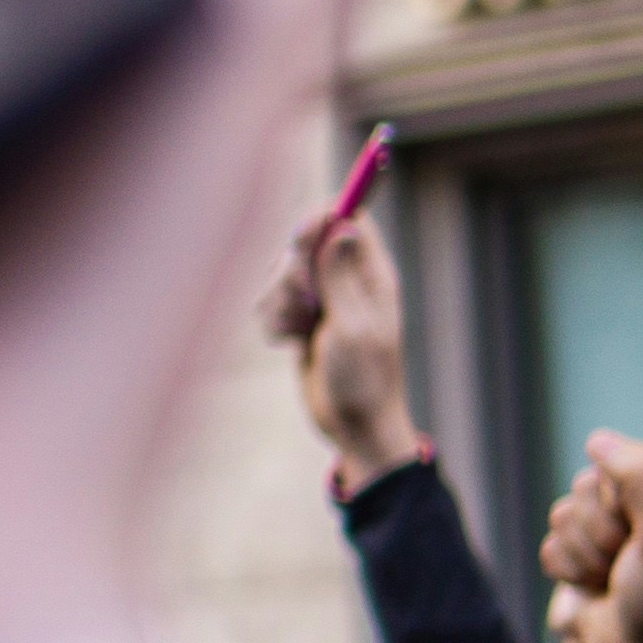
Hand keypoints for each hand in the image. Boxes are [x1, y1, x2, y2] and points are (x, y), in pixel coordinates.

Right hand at [259, 204, 430, 498]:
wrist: (354, 425)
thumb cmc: (364, 379)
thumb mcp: (354, 326)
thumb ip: (341, 275)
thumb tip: (341, 223)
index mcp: (372, 275)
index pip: (347, 217)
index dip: (319, 218)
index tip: (300, 239)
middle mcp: (346, 280)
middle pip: (303, 242)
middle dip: (290, 271)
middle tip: (305, 305)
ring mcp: (322, 299)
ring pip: (279, 273)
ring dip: (278, 302)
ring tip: (297, 332)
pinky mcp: (300, 319)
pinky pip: (269, 302)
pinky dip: (272, 321)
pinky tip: (287, 344)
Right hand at [545, 430, 642, 642]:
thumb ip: (639, 482)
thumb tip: (598, 439)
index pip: (625, 457)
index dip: (621, 494)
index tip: (639, 525)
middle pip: (587, 485)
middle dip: (599, 530)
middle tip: (627, 559)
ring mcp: (611, 527)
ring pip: (562, 513)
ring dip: (584, 554)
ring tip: (614, 578)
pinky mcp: (582, 551)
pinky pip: (550, 543)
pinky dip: (567, 571)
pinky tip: (595, 588)